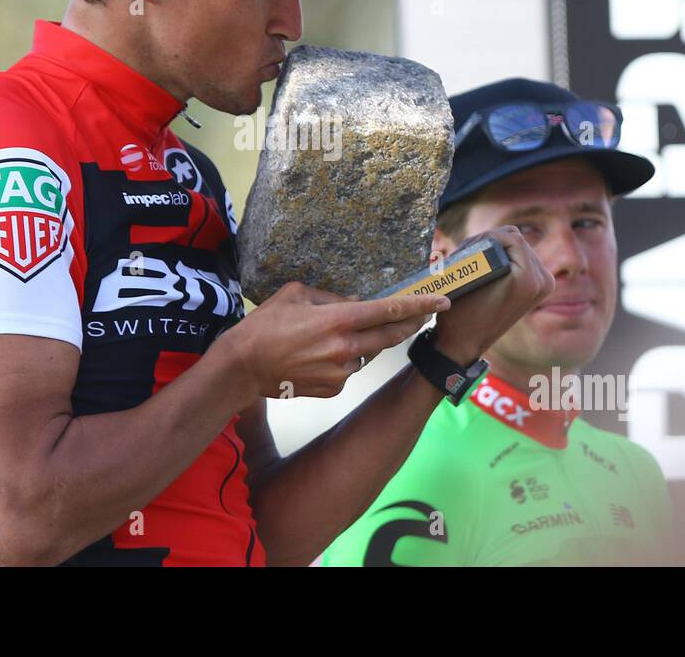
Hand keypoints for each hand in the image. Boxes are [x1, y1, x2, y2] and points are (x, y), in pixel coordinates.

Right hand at [216, 282, 450, 401]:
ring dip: (369, 342)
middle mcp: (346, 348)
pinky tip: (322, 354)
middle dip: (412, 324)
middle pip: (391, 335)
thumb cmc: (264, 325)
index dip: (419, 305)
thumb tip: (354, 303)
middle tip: (425, 314)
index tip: (442, 300)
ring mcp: (341, 373)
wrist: (242, 368)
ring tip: (346, 332)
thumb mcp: (295, 295)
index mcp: (338, 320)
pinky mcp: (333, 389)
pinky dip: (346, 359)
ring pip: (369, 353)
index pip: (389, 311)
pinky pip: (350, 370)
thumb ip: (330, 297)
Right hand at [432, 226, 553, 364]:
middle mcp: (542, 280)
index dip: (485, 237)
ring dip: (496, 248)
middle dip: (489, 241)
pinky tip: (486, 265)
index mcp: (529, 278)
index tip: (466, 248)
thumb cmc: (461, 310)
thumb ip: (485, 250)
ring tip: (474, 258)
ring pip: (519, 246)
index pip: (510, 236)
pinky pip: (522, 258)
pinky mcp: (540, 287)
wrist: (465, 341)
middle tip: (467, 252)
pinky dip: (504, 257)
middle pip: (516, 239)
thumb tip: (491, 236)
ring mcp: (544, 284)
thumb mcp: (469, 275)